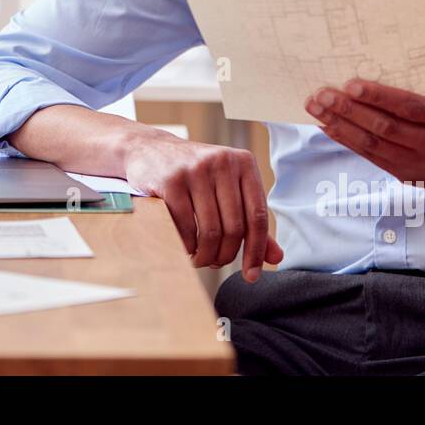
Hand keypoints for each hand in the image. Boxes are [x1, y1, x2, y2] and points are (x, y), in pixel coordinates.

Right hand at [122, 130, 283, 281]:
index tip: (251, 274)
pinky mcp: (171, 181)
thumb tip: (275, 256)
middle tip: (216, 263)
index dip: (256, 250)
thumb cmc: (193, 174)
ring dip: (206, 255)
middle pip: (235, 227)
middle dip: (226, 255)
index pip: (258, 216)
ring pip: (210, 231)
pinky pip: (185, 227)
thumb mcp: (226, 188)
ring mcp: (196, 169)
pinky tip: (185, 248)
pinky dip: (187, 246)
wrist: (149, 150)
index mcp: (244, 163)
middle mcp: (222, 162)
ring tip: (200, 259)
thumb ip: (250, 219)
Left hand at [304, 78, 424, 190]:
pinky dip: (347, 140)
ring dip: (341, 127)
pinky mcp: (408, 178)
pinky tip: (328, 126)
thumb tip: (375, 68)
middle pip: (387, 129)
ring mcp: (424, 166)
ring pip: (374, 146)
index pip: (412, 108)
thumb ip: (423, 88)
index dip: (380, 97)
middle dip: (350, 111)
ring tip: (317, 109)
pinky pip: (371, 158)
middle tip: (322, 95)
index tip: (350, 84)